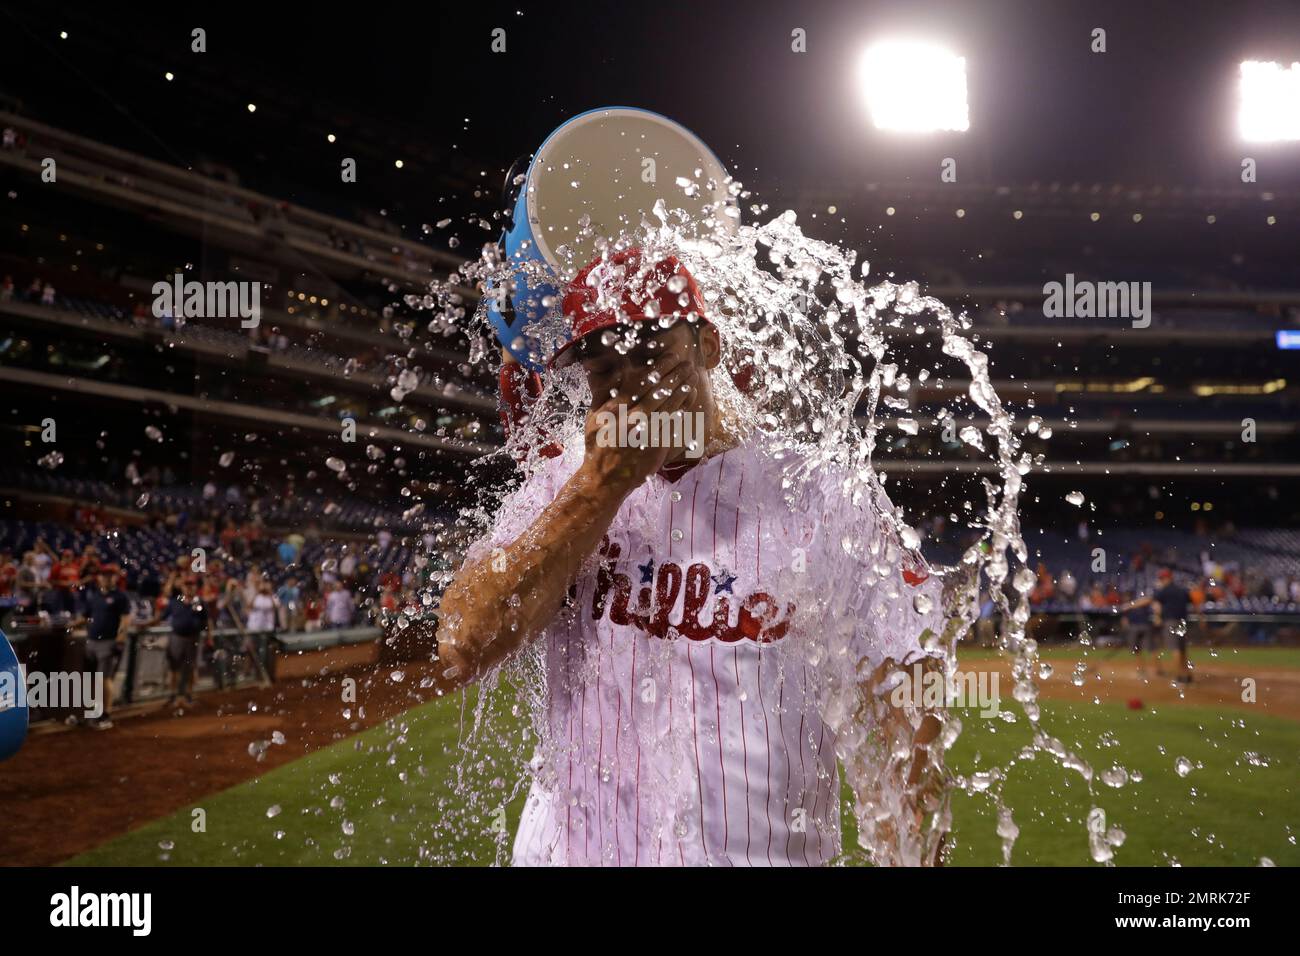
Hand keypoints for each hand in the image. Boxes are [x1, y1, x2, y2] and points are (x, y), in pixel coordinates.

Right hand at [581, 354, 701, 495]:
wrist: (604, 479)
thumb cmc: (598, 445)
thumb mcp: (594, 416)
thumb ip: (604, 391)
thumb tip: (618, 368)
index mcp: (614, 410)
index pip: (640, 383)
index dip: (658, 368)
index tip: (670, 358)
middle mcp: (630, 420)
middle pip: (658, 392)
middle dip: (675, 375)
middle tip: (687, 364)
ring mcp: (645, 434)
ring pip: (668, 406)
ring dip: (682, 389)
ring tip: (692, 376)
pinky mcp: (656, 447)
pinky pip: (673, 424)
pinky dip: (682, 409)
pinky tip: (689, 399)